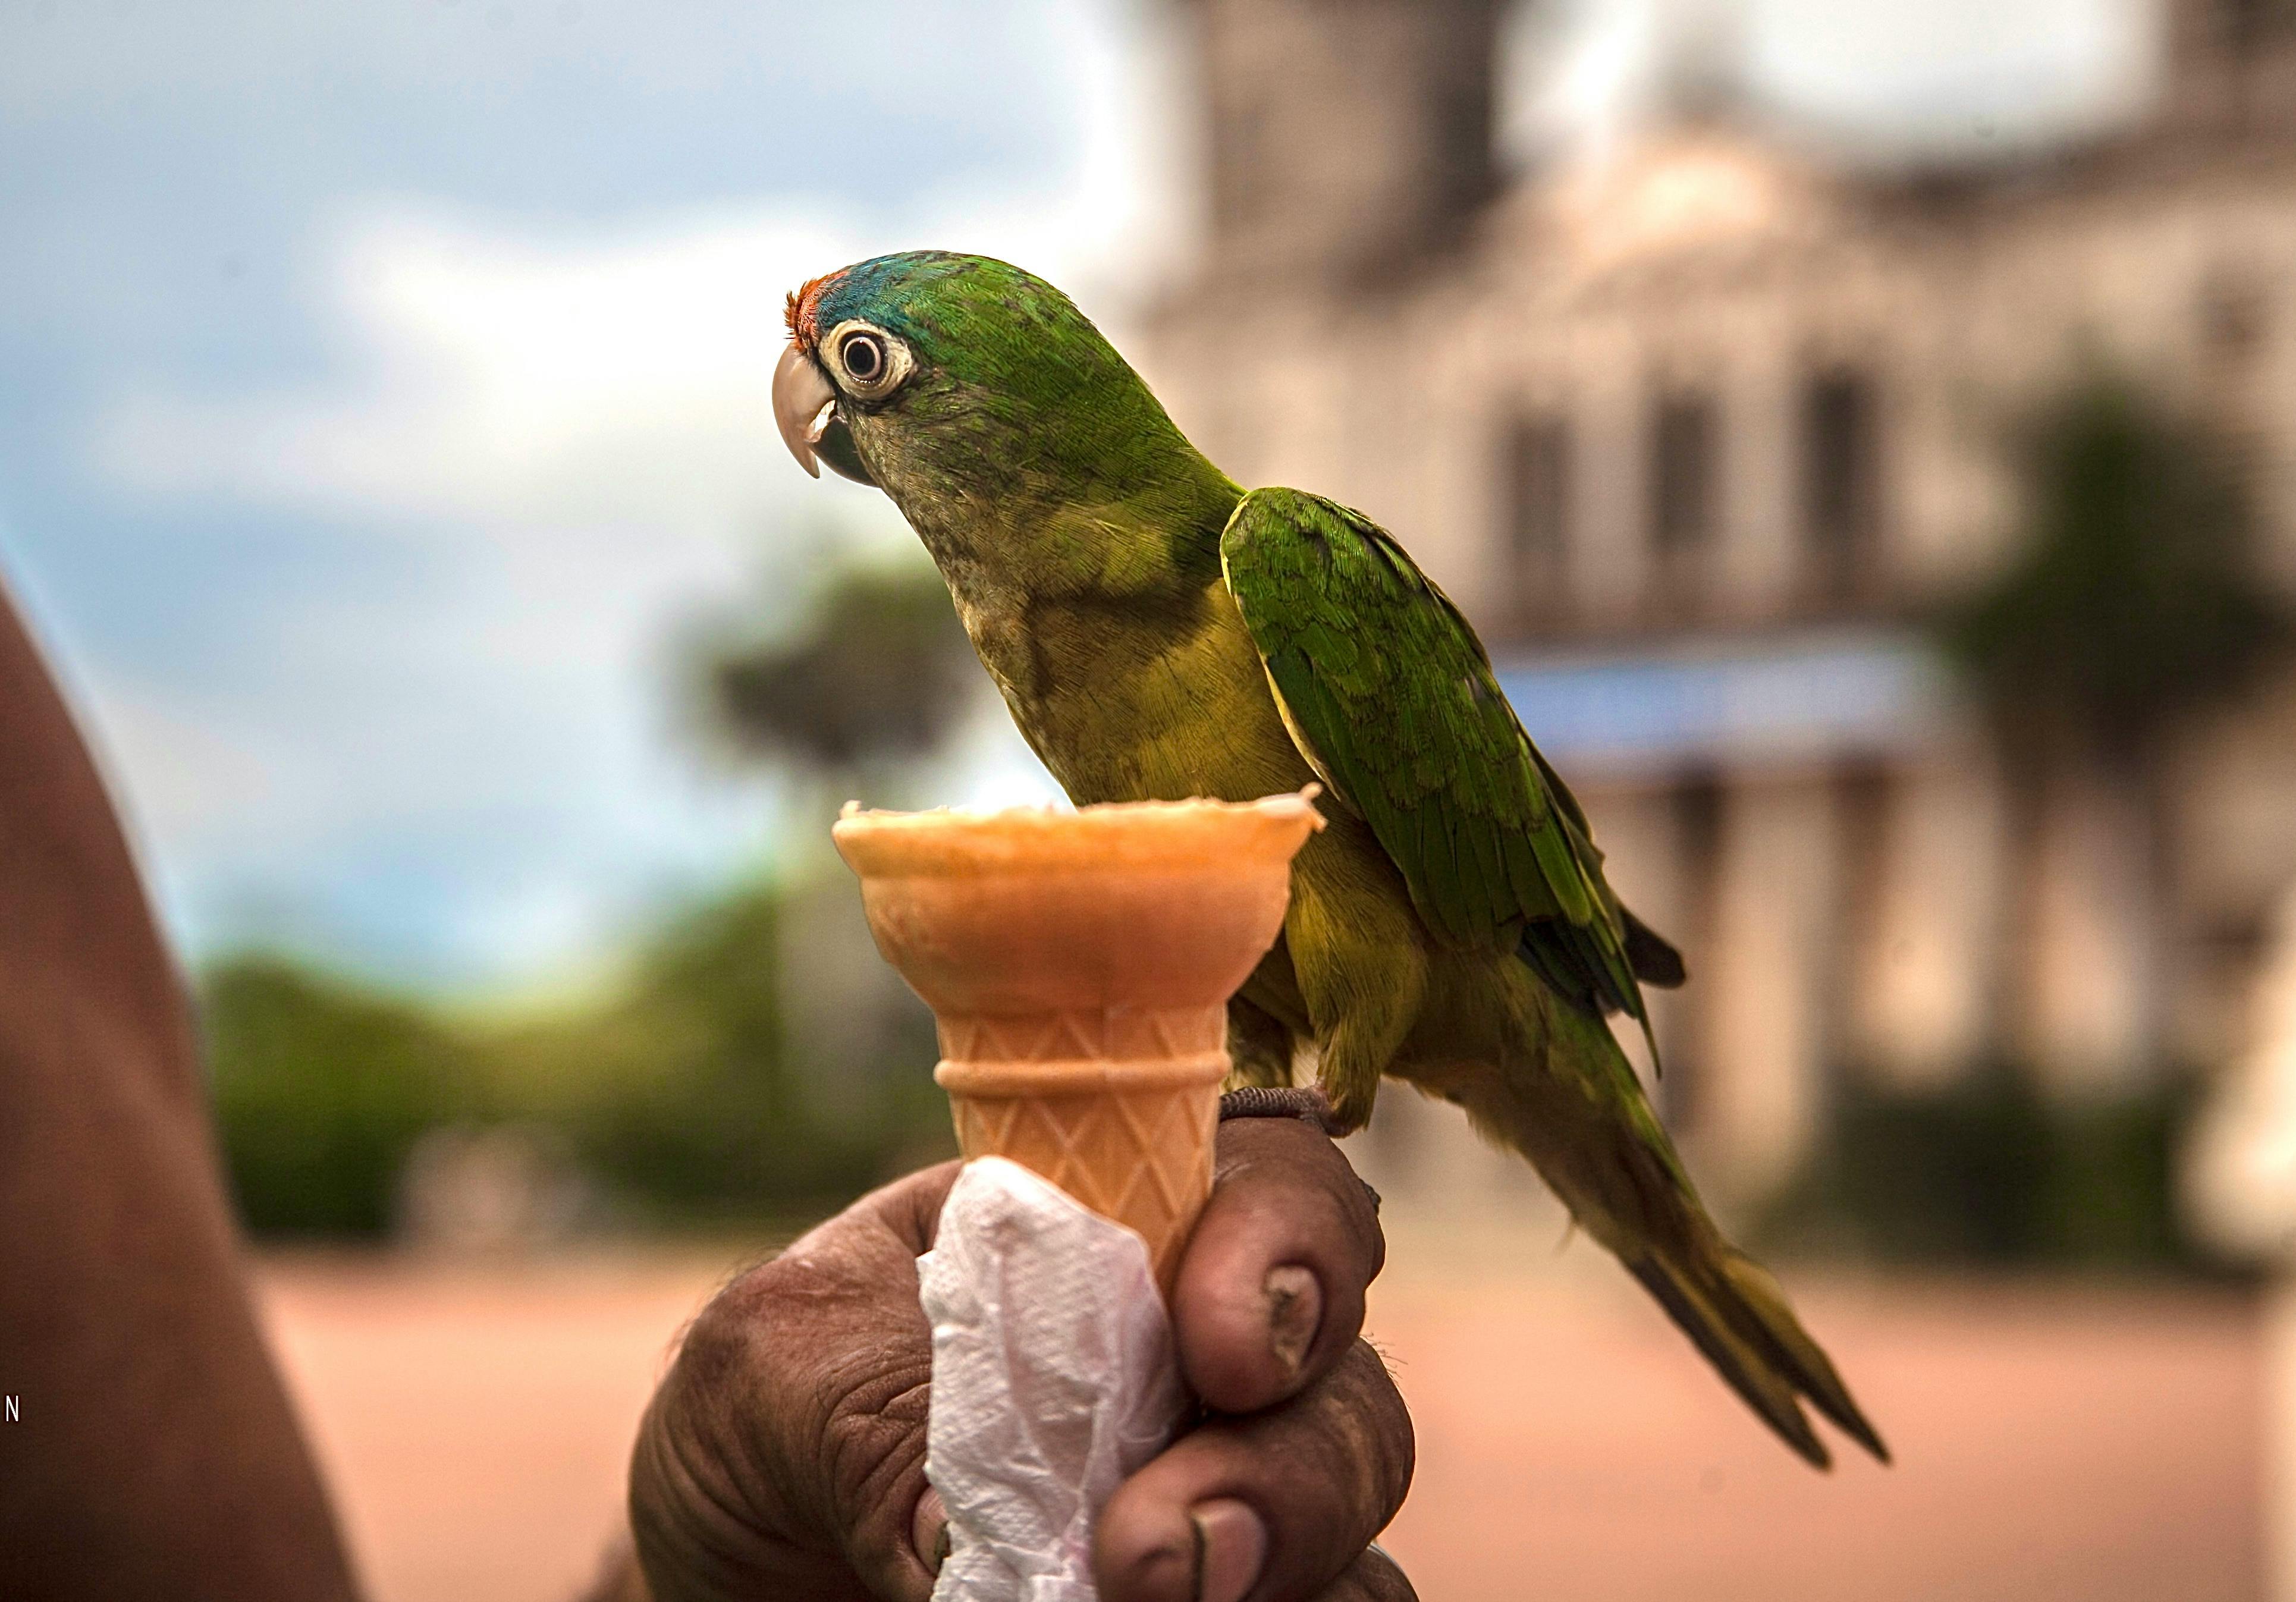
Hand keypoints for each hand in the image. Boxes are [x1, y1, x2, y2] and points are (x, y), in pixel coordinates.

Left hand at [627, 1116, 1414, 1600]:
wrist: (740, 1571)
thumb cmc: (766, 1419)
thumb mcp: (774, 1364)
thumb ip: (882, 1400)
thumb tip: (967, 1525)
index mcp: (1116, 1227)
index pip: (1274, 1181)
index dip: (1289, 1241)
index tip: (1224, 1343)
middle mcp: (1203, 1358)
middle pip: (1344, 1383)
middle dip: (1286, 1465)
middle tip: (1146, 1556)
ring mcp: (1227, 1498)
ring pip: (1355, 1523)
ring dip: (1285, 1562)